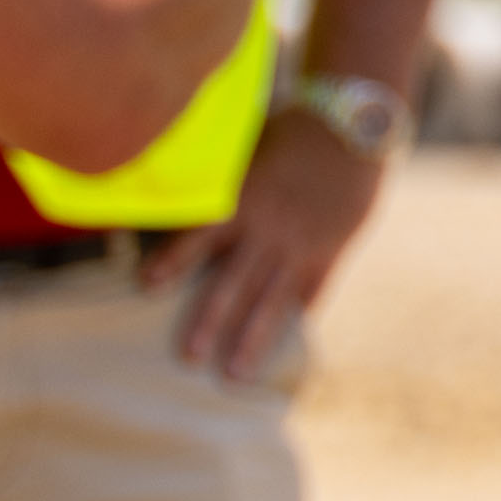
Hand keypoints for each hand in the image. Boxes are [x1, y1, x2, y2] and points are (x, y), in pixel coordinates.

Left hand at [141, 106, 388, 384]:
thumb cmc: (289, 132)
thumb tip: (168, 190)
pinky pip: (310, 294)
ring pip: (271, 301)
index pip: (200, 234)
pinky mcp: (330, 252)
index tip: (146, 285)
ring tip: (234, 376)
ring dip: (251, 341)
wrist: (354, 123)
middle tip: (187, 357)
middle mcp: (269, 228)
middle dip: (209, 321)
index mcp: (243, 200)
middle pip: (233, 282)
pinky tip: (283, 350)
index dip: (173, 259)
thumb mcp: (247, 150)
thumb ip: (214, 181)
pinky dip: (296, 320)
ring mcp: (301, 244)